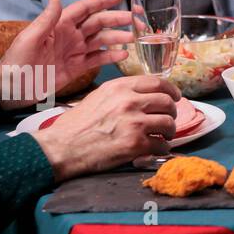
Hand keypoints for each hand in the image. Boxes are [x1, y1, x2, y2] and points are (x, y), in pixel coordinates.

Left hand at [0, 0, 133, 108]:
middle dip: (117, 19)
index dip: (101, 2)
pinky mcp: (76, 68)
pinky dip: (111, 56)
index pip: (84, 9)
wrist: (11, 92)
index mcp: (58, 26)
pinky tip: (123, 55)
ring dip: (117, 37)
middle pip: (98, 23)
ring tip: (133, 38)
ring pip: (101, 40)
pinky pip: (97, 59)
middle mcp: (69, 36)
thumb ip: (46, 19)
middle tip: (135, 19)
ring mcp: (73, 52)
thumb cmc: (15, 65)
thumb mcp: (28, 40)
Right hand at [32, 75, 181, 181]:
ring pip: (168, 123)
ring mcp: (133, 123)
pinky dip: (162, 149)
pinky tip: (155, 150)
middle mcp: (129, 101)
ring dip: (169, 132)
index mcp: (119, 87)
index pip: (158, 82)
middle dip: (171, 112)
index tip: (175, 97)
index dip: (171, 90)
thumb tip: (145, 95)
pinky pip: (161, 145)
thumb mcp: (97, 97)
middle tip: (168, 120)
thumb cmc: (75, 126)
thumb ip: (122, 93)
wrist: (59, 148)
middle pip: (167, 102)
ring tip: (162, 136)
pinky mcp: (134, 144)